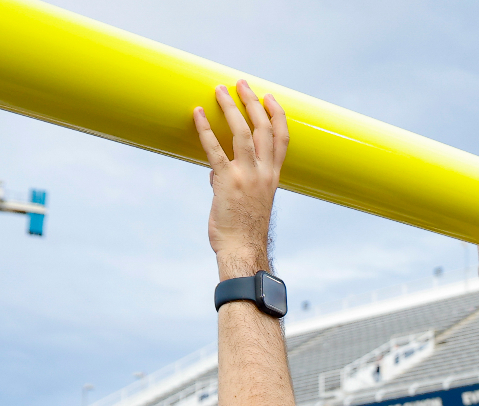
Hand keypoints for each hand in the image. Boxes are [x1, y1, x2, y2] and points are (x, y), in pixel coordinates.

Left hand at [193, 80, 288, 277]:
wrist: (242, 250)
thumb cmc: (244, 230)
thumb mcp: (248, 201)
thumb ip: (234, 181)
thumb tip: (214, 171)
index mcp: (274, 176)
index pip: (282, 138)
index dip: (277, 114)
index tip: (269, 97)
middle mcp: (264, 173)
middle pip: (264, 128)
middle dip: (252, 102)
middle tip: (241, 84)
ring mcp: (247, 176)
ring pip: (242, 132)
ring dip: (231, 108)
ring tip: (220, 90)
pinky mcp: (226, 181)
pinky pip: (214, 150)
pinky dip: (204, 129)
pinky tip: (197, 113)